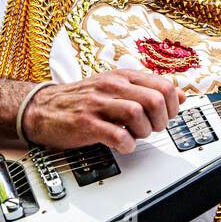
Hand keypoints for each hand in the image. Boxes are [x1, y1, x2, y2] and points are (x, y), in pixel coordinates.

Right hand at [22, 70, 185, 153]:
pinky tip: (123, 144)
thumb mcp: (117, 88)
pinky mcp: (86, 123)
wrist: (41, 108)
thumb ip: (147, 90)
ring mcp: (98, 104)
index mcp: (122, 77)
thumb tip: (180, 95)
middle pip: (155, 99)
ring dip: (144, 131)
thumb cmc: (81, 100)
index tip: (166, 116)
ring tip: (136, 136)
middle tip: (152, 129)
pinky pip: (116, 134)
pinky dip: (126, 144)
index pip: (163, 85)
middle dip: (161, 120)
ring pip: (138, 113)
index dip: (172, 105)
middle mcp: (112, 87)